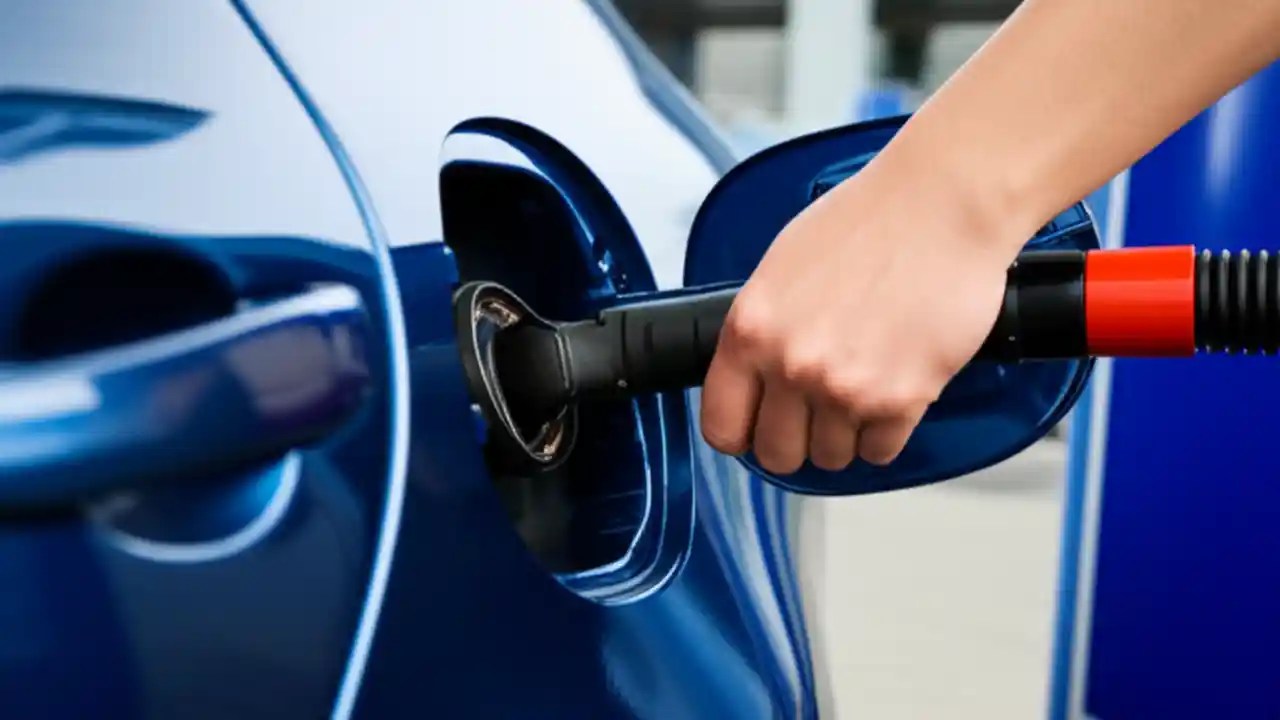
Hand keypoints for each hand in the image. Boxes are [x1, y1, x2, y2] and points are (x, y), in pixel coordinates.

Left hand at [700, 147, 1026, 473]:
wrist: (942, 205)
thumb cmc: (869, 222)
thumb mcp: (780, 269)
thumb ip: (762, 331)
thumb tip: (753, 377)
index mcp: (750, 330)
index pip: (722, 425)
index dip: (742, 432)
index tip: (758, 427)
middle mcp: (792, 365)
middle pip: (778, 454)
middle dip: (798, 439)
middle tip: (817, 413)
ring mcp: (846, 387)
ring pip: (832, 457)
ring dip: (846, 433)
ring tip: (862, 388)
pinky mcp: (901, 399)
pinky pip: (880, 451)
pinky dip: (886, 431)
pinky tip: (892, 391)